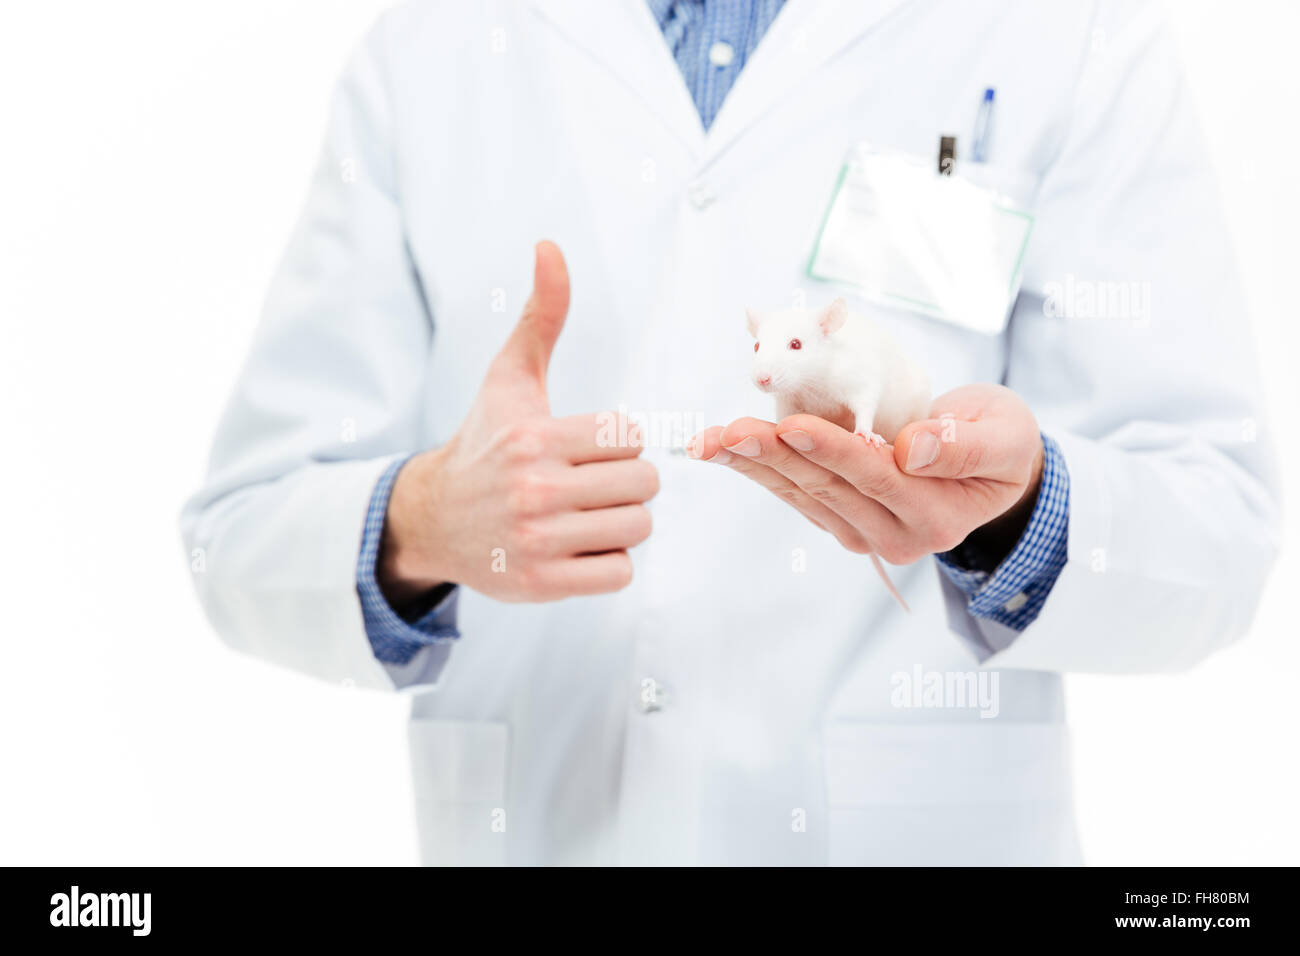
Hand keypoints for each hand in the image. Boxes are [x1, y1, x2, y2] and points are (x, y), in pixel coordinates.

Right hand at [379, 241, 658, 603]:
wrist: (434, 518)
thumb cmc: (485, 443)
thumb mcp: (509, 378)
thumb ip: (541, 316)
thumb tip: (551, 246)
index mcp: (535, 438)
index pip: (631, 439)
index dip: (617, 444)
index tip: (584, 449)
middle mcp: (534, 491)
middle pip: (644, 485)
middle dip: (624, 483)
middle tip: (588, 484)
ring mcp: (537, 542)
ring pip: (637, 527)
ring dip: (620, 522)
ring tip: (583, 515)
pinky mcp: (541, 584)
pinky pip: (620, 571)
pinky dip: (609, 562)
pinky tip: (578, 546)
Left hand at [688, 384, 1043, 566]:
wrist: (996, 469)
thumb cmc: (1002, 444)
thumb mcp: (1003, 438)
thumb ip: (964, 447)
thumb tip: (912, 448)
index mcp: (936, 517)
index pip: (875, 478)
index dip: (832, 450)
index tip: (790, 424)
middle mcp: (895, 535)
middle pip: (826, 489)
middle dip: (773, 456)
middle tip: (727, 432)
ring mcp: (864, 532)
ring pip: (802, 494)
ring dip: (752, 465)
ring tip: (708, 442)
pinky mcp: (842, 519)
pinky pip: (796, 493)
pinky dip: (759, 469)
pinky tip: (724, 450)